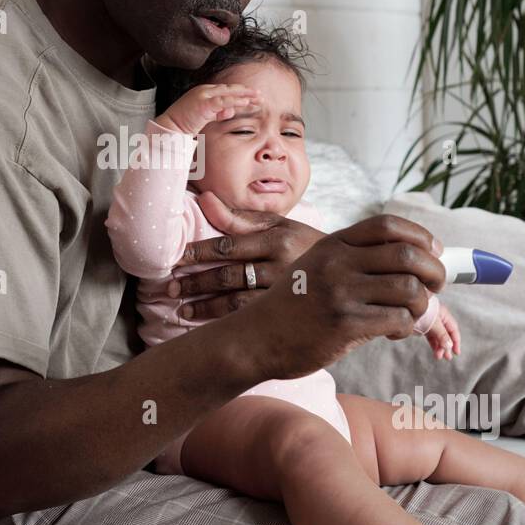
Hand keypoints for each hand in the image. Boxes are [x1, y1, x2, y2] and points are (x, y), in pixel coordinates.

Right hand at [157, 84, 258, 135]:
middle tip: (260, 94)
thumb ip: (217, 112)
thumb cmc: (185, 123)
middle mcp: (205, 90)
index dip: (240, 93)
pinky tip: (246, 103)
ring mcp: (204, 95)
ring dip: (245, 95)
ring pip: (230, 93)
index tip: (252, 97)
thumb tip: (231, 110)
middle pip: (231, 89)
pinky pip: (224, 101)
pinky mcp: (204, 103)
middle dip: (246, 92)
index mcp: (205, 92)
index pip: (226, 91)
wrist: (170, 126)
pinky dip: (236, 101)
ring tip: (258, 97)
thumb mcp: (205, 116)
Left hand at [168, 191, 324, 319]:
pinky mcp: (290, 315)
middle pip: (229, 275)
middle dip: (196, 282)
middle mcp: (282, 266)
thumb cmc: (307, 244)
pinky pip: (251, 319)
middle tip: (170, 287)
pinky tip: (207, 324)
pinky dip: (225, 322)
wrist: (354, 272)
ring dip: (206, 306)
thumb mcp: (280, 224)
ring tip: (182, 309)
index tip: (175, 258)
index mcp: (278, 239)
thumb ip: (240, 216)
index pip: (229, 245)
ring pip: (237, 302)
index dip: (198, 252)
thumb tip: (205, 200)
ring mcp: (286, 294)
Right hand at [217, 214, 448, 383]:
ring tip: (410, 314)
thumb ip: (353, 259)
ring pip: (410, 290)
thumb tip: (409, 262)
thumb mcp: (316, 266)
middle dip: (435, 273)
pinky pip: (399, 320)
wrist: (255, 338)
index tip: (432, 252)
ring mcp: (342, 293)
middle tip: (435, 288)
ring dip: (422, 305)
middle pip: (409, 256)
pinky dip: (406, 328)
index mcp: (333, 244)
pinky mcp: (346, 325)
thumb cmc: (291, 306)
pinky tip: (392, 332)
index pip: (388, 226)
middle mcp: (338, 263)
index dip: (420, 237)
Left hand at [424, 303, 460, 360]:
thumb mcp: (434, 323)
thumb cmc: (422, 311)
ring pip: (438, 337)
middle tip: (447, 357)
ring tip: (439, 357)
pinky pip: (431, 337)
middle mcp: (439, 319)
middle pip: (446, 334)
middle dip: (447, 346)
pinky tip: (434, 351)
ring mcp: (431, 323)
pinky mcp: (423, 326)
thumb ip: (442, 335)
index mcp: (444, 315)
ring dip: (439, 347)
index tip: (456, 352)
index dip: (456, 341)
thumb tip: (449, 346)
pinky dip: (433, 344)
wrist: (407, 305)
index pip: (453, 330)